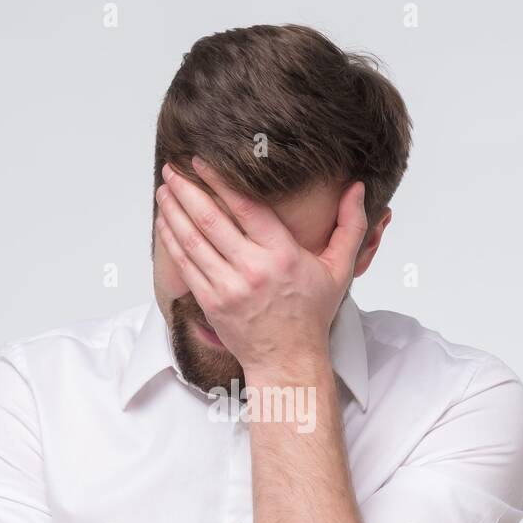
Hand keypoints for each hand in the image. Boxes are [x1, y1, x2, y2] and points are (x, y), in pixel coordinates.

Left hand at [154, 157, 366, 377]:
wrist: (287, 360)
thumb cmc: (311, 314)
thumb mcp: (340, 270)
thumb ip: (350, 226)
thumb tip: (357, 188)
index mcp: (283, 256)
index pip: (246, 208)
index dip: (220, 181)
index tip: (202, 162)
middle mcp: (253, 270)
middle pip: (210, 220)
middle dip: (187, 190)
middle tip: (172, 169)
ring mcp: (228, 288)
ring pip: (192, 241)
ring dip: (173, 211)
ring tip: (164, 188)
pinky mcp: (211, 303)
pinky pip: (186, 266)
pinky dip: (172, 241)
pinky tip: (165, 222)